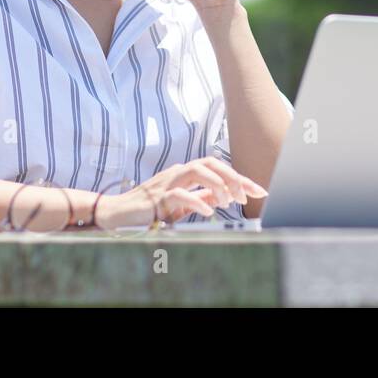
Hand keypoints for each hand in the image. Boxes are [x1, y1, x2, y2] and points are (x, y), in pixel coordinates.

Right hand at [105, 157, 267, 227]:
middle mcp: (178, 172)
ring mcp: (166, 182)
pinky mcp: (156, 197)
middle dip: (232, 177)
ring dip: (217, 184)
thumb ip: (199, 197)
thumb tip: (221, 195)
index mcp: (185, 173)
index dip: (240, 178)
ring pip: (197, 171)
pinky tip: (208, 211)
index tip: (260, 190)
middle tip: (246, 195)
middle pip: (211, 163)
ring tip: (228, 201)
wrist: (117, 214)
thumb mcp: (180, 203)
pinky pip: (179, 194)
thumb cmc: (149, 209)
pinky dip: (196, 201)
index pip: (218, 169)